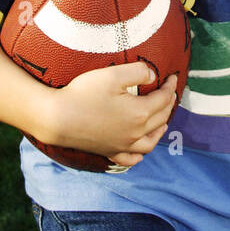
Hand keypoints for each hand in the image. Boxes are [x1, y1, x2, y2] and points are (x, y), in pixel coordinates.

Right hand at [39, 62, 178, 167]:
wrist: (56, 118)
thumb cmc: (83, 94)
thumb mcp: (112, 75)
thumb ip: (138, 72)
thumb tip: (153, 75)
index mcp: (140, 113)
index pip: (163, 99)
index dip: (171, 86)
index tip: (173, 77)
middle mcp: (135, 133)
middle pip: (160, 118)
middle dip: (168, 104)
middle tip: (169, 93)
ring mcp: (122, 145)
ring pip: (150, 142)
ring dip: (160, 130)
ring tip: (163, 122)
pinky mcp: (108, 151)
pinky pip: (130, 158)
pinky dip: (139, 155)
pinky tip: (140, 152)